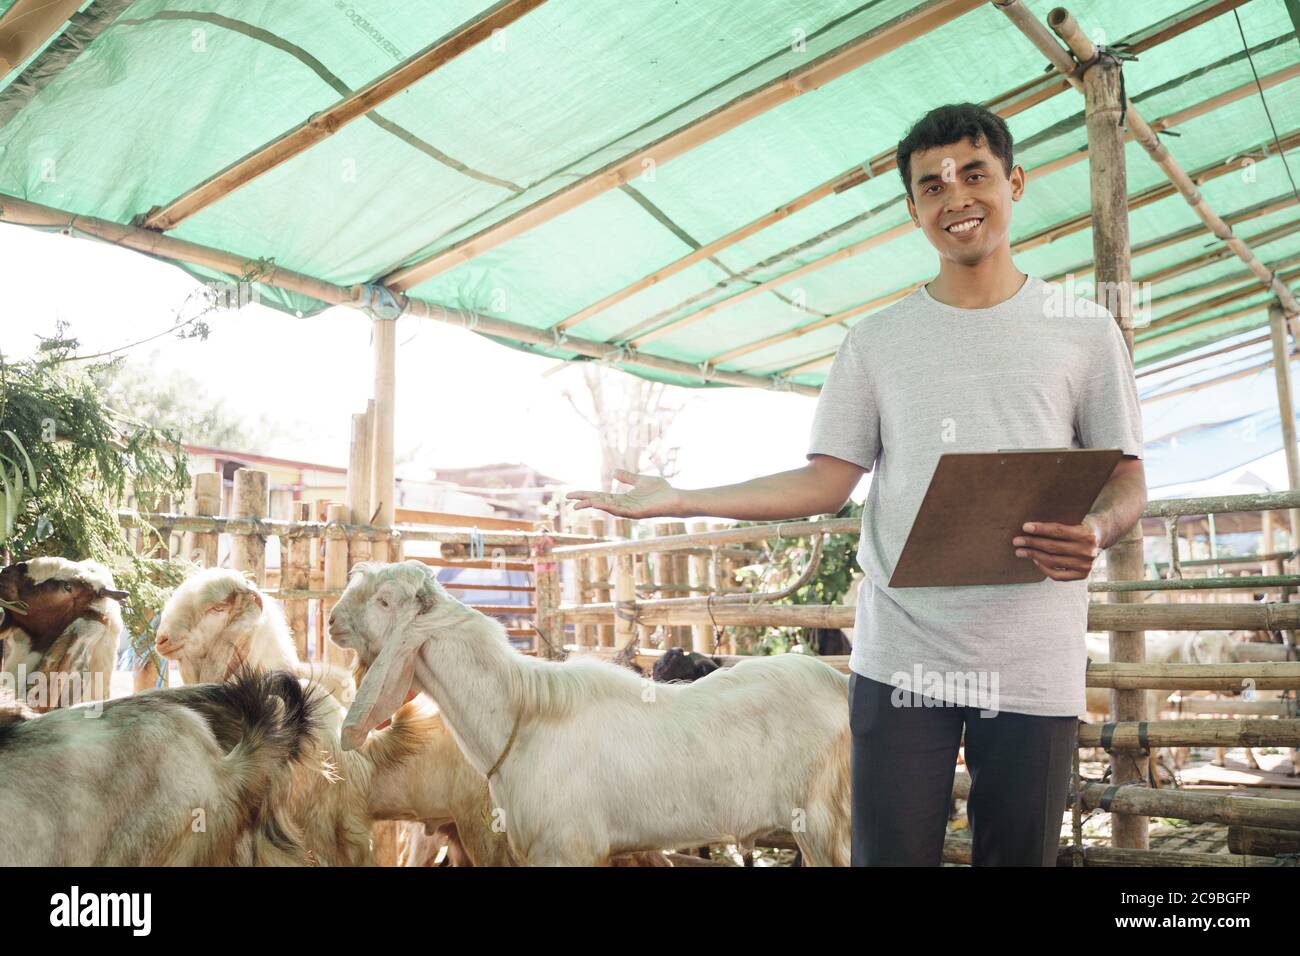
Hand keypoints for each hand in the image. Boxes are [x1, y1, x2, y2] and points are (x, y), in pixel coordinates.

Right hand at [566, 469, 680, 518]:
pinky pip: (620, 510)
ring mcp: (630, 511)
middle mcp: (623, 506)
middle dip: (585, 502)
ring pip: (607, 507)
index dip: (586, 495)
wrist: (676, 498)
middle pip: (600, 503)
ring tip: (580, 503)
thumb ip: (627, 477)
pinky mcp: (637, 513)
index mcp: (622, 499)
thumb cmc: (661, 491)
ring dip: (594, 505)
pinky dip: (609, 507)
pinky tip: (599, 503)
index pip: (600, 497)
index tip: (571, 495)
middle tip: (569, 501)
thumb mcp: (640, 480)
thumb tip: (613, 472)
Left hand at [1012, 517, 1101, 581]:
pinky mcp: (1082, 575)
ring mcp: (1085, 565)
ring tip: (1020, 551)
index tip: (1025, 527)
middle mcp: (1087, 551)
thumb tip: (1030, 526)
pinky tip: (1035, 560)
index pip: (1058, 531)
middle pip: (1053, 547)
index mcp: (1086, 534)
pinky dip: (1044, 568)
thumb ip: (1057, 524)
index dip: (1041, 529)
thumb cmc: (1080, 525)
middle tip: (1016, 541)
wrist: (1099, 536)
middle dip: (1032, 543)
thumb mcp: (1074, 519)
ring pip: (1053, 561)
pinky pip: (1057, 575)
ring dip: (1033, 556)